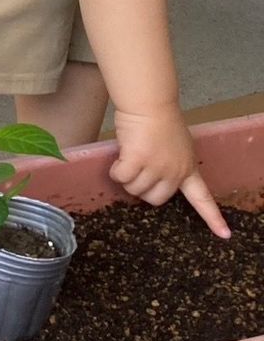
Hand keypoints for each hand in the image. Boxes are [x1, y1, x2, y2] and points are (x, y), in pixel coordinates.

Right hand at [111, 105, 229, 236]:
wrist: (150, 105)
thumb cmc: (160, 121)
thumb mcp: (175, 147)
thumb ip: (169, 164)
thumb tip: (148, 178)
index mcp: (188, 168)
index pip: (203, 198)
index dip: (213, 218)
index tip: (224, 235)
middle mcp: (175, 172)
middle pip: (155, 199)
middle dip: (141, 189)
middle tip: (137, 172)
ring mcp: (156, 167)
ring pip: (134, 189)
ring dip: (126, 178)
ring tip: (128, 159)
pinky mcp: (137, 161)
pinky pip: (120, 177)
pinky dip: (115, 171)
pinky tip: (119, 158)